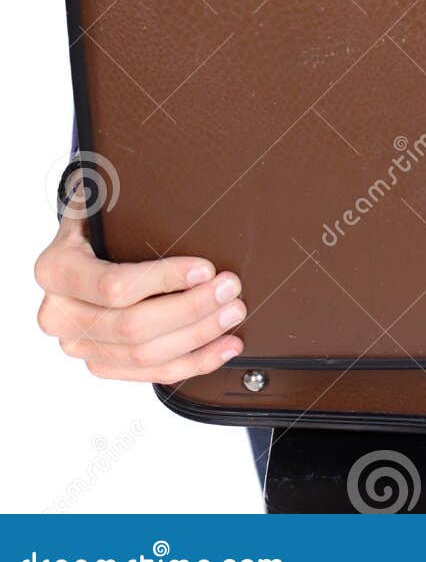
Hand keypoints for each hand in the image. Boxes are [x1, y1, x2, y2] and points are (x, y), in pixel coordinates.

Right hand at [35, 184, 245, 382]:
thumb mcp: (101, 196)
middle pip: (132, 327)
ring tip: (233, 314)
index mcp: (56, 269)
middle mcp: (58, 314)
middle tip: (230, 289)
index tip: (206, 268)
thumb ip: (122, 197)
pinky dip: (193, 362)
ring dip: (197, 337)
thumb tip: (171, 187)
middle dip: (191, 310)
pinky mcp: (101, 363)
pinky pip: (150, 373)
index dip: (164, 281)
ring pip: (144, 356)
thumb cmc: (99, 217)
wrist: (81, 245)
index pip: (114, 286)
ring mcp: (78, 344)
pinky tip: (225, 346)